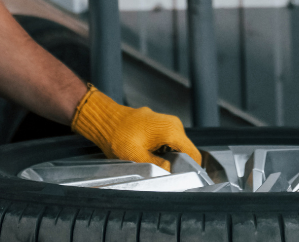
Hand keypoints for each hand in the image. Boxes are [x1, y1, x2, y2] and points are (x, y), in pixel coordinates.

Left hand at [70, 85, 200, 168]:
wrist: (105, 119)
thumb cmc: (118, 136)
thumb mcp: (136, 156)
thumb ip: (157, 165)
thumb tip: (171, 172)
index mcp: (171, 130)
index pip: (193, 153)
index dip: (192, 169)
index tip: (183, 179)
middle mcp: (173, 124)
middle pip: (186, 150)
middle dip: (178, 163)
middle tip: (162, 172)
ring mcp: (167, 122)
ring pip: (177, 146)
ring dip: (169, 157)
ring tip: (153, 163)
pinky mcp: (161, 124)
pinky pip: (169, 140)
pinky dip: (163, 150)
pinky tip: (149, 154)